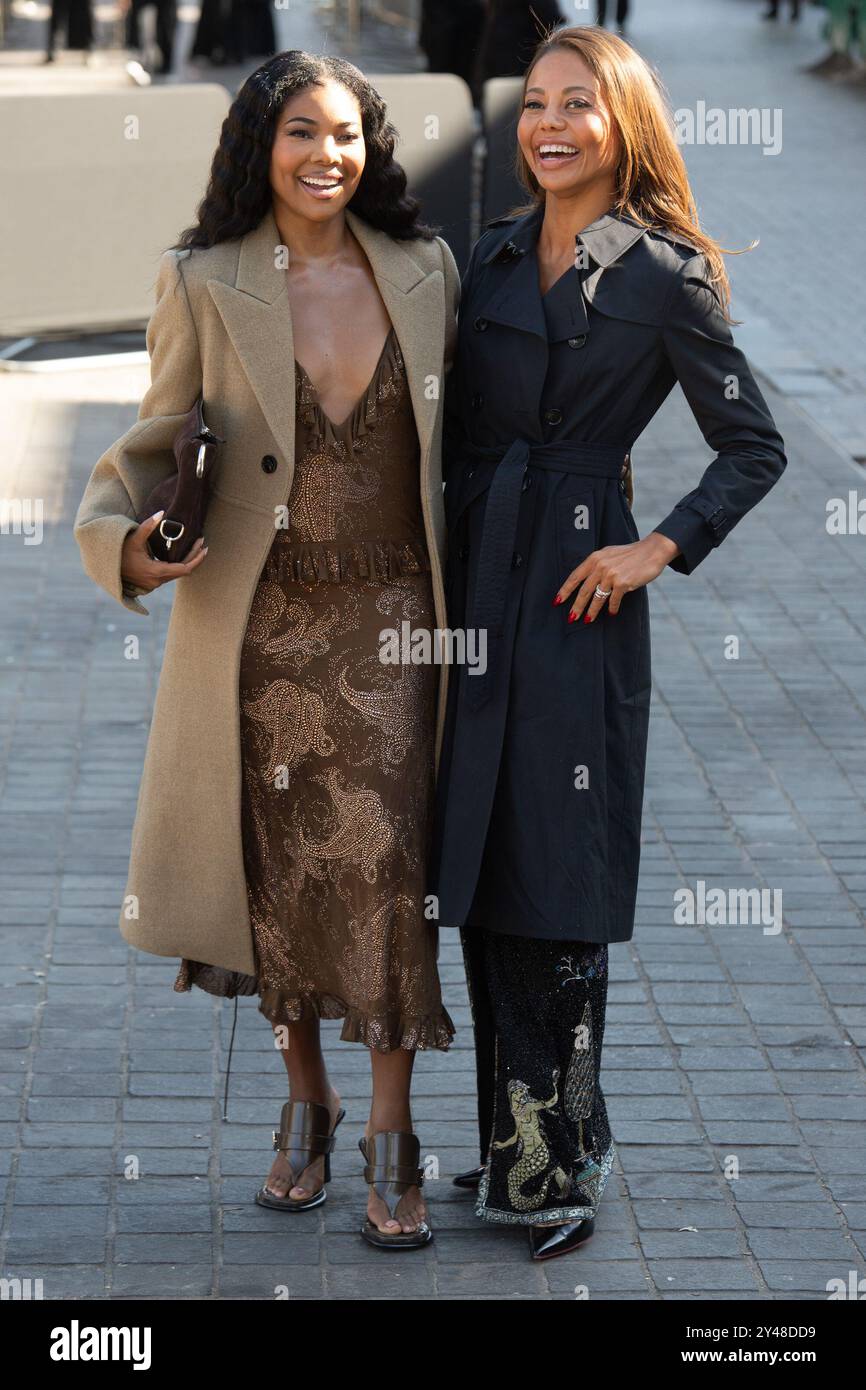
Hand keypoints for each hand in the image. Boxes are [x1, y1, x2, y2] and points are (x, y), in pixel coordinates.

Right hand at [121, 510, 208, 594]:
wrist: (105, 567)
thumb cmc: (119, 551)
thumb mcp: (134, 537)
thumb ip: (148, 526)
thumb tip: (161, 512)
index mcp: (156, 571)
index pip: (184, 568)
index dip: (196, 558)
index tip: (204, 548)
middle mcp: (157, 581)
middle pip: (182, 571)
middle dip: (193, 556)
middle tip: (201, 542)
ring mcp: (153, 585)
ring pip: (176, 574)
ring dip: (185, 561)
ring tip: (194, 545)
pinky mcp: (150, 584)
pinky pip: (168, 575)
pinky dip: (176, 565)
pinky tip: (180, 553)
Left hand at [553, 532, 679, 622]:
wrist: (652, 551)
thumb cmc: (630, 554)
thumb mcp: (609, 554)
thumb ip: (597, 564)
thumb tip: (585, 579)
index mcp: (594, 558)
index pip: (575, 577)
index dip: (565, 590)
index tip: (558, 601)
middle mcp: (600, 566)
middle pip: (584, 591)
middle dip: (576, 606)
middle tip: (571, 618)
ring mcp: (611, 575)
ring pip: (597, 598)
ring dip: (592, 611)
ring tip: (588, 620)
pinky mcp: (623, 583)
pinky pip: (613, 600)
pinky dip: (612, 608)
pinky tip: (611, 613)